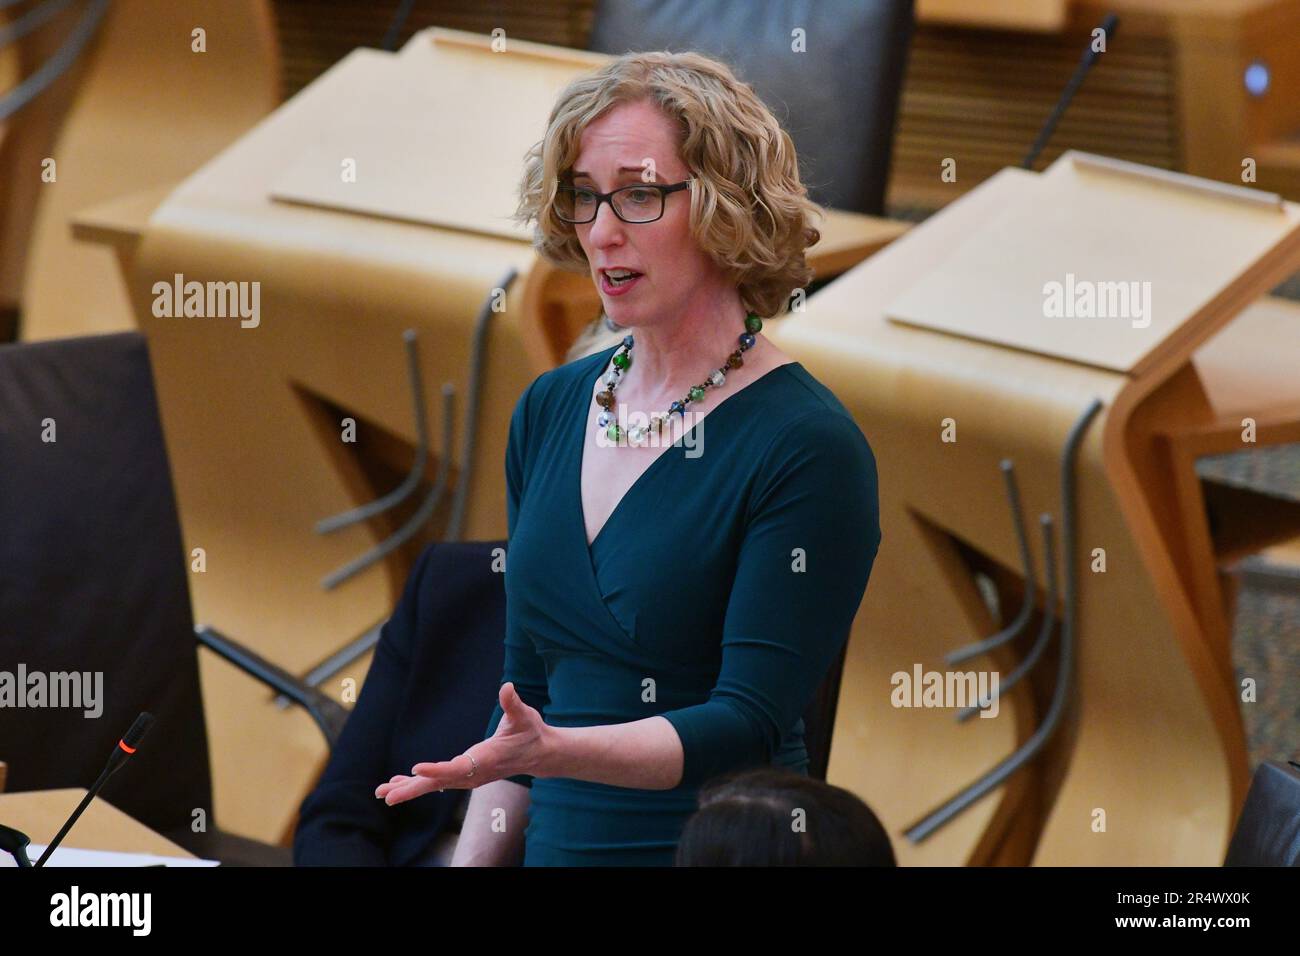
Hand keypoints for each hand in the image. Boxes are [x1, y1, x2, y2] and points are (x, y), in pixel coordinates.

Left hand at [374, 682, 550, 806]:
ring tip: (384, 792)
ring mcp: (470, 777)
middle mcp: (475, 773)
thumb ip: (513, 704)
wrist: (540, 754)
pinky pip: (439, 782)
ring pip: (435, 785)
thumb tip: (508, 688)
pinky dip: (419, 782)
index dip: (436, 770)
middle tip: (387, 796)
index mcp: (486, 759)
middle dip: (413, 789)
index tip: (415, 769)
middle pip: (440, 783)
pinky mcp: (467, 776)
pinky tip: (400, 783)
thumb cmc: (532, 732)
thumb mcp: (525, 716)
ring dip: (409, 787)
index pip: (457, 767)